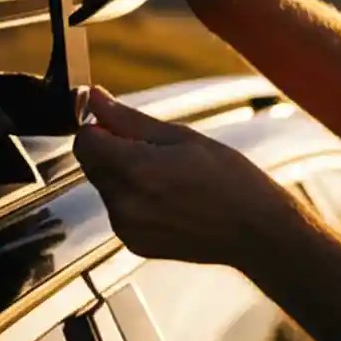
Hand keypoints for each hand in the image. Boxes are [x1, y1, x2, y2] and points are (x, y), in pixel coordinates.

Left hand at [72, 87, 289, 265]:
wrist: (256, 231)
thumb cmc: (229, 178)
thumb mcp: (180, 136)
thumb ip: (128, 118)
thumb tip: (94, 96)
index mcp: (136, 169)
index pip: (84, 140)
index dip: (99, 127)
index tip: (120, 125)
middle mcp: (125, 203)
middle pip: (90, 163)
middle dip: (111, 150)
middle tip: (155, 150)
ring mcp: (127, 228)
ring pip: (104, 186)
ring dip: (122, 175)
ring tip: (168, 177)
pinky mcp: (133, 244)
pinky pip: (118, 210)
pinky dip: (133, 199)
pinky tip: (167, 199)